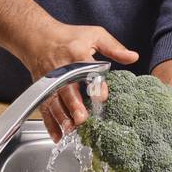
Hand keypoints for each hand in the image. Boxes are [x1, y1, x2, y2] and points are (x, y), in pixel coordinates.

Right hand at [21, 23, 138, 142]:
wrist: (38, 38)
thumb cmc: (70, 37)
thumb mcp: (94, 35)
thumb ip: (114, 47)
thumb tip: (133, 57)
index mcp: (77, 54)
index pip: (87, 69)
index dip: (95, 84)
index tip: (102, 96)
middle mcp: (61, 69)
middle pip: (66, 88)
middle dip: (73, 104)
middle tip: (82, 118)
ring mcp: (49, 80)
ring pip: (53, 101)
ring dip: (61, 117)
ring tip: (70, 130)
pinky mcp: (42, 90)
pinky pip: (44, 108)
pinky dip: (50, 123)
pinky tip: (58, 136)